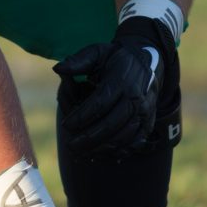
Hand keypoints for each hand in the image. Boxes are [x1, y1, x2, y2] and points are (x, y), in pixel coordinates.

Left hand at [53, 17, 177, 158]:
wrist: (148, 62)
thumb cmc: (116, 59)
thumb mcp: (98, 52)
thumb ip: (78, 61)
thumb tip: (58, 69)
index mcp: (122, 80)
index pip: (101, 103)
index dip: (83, 116)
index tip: (66, 124)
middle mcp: (136, 98)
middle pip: (111, 124)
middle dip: (89, 138)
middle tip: (70, 145)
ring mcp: (144, 112)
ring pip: (124, 136)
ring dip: (102, 148)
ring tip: (82, 154)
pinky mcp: (148, 122)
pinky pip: (135, 142)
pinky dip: (118, 151)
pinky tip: (101, 154)